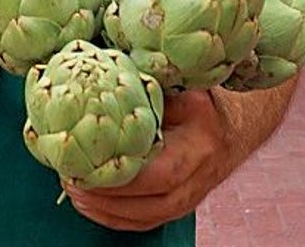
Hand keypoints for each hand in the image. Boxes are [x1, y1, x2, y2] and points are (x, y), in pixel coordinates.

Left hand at [65, 88, 235, 231]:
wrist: (232, 128)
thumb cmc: (202, 103)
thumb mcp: (184, 89)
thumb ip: (152, 91)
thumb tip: (108, 82)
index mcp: (200, 144)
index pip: (162, 173)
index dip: (123, 175)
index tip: (86, 164)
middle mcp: (198, 177)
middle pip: (152, 202)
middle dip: (107, 196)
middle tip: (71, 179)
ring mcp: (190, 197)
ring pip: (146, 217)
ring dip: (105, 209)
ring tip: (74, 192)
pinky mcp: (180, 207)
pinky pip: (145, 221)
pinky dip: (114, 218)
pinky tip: (89, 205)